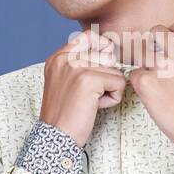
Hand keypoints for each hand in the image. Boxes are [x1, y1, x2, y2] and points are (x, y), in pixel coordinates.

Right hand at [39, 30, 126, 147]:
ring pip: (115, 70)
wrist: (55, 137)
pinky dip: (112, 98)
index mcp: (58, 57)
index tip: (100, 69)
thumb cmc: (64, 113)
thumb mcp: (65, 81)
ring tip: (91, 102)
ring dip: (109, 89)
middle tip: (90, 94)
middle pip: (106, 54)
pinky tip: (95, 107)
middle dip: (106, 76)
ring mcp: (75, 67)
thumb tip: (109, 49)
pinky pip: (118, 83)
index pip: (89, 36)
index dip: (102, 50)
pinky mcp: (88, 80)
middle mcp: (64, 58)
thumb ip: (80, 64)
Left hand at [127, 19, 173, 168]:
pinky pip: (133, 73)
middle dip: (153, 45)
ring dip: (143, 63)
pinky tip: (151, 94)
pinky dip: (138, 83)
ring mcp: (163, 66)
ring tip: (153, 80)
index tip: (167, 48)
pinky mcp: (146, 82)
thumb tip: (172, 47)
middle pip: (156, 32)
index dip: (169, 35)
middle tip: (155, 63)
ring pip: (141, 50)